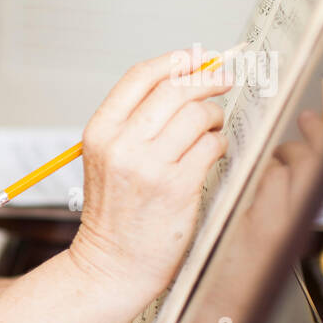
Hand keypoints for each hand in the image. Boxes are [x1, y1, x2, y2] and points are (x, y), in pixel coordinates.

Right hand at [68, 48, 232, 303]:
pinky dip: (218, 146)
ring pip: (198, 115)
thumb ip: (135, 121)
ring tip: (210, 132)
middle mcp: (121, 145)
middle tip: (222, 82)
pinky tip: (211, 155)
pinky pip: (211, 147)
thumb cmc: (116, 213)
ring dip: (214, 118)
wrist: (112, 264)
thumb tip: (182, 77)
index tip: (198, 58)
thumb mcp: (108, 158)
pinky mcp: (177, 187)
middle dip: (207, 81)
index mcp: (99, 132)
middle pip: (174, 89)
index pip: (141, 77)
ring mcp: (149, 166)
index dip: (175, 61)